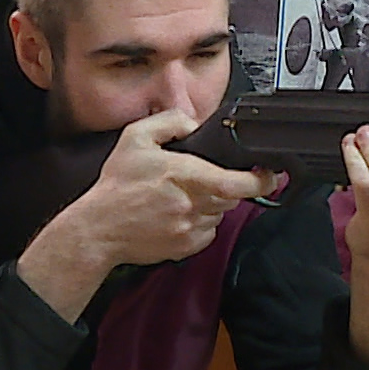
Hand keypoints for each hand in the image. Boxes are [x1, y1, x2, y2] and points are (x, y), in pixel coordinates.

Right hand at [19, 111, 280, 322]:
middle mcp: (194, 205)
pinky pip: (208, 232)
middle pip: (233, 196)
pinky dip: (201, 221)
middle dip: (226, 185)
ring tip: (182, 196)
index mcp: (187, 177)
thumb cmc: (117, 185)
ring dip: (211, 204)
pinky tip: (177, 213)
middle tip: (203, 178)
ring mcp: (191, 229)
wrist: (99, 229)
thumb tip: (193, 122)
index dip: (261, 179)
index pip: (238, 183)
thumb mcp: (136, 139)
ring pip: (220, 213)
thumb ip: (169, 122)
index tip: (269, 174)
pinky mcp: (187, 247)